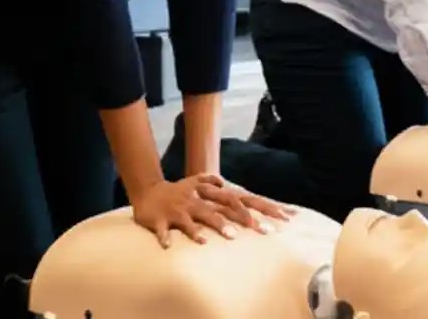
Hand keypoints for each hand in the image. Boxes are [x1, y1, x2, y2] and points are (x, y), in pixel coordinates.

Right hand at [132, 174, 293, 247]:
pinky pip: (167, 230)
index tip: (280, 218)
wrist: (147, 191)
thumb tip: (226, 182)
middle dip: (244, 217)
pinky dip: (168, 238)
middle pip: (225, 207)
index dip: (260, 207)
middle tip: (261, 230)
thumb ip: (212, 182)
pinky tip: (176, 246)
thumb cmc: (177, 191)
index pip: (240, 199)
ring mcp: (181, 209)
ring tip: (230, 237)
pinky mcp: (163, 219)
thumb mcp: (196, 183)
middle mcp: (198, 200)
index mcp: (209, 194)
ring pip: (200, 217)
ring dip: (215, 225)